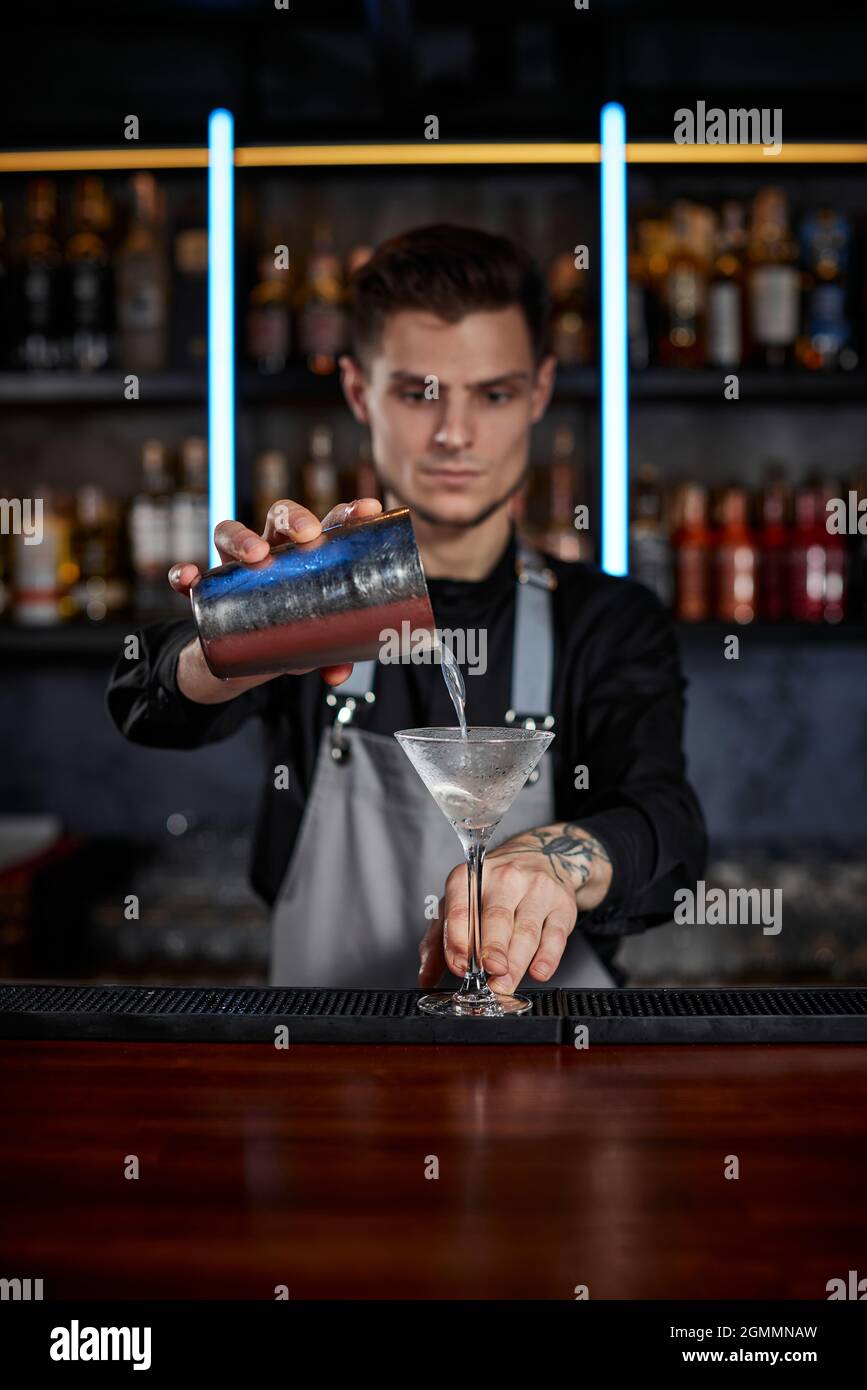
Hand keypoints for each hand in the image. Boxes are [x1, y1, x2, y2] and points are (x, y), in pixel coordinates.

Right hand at [170, 496, 382, 700]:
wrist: (244, 653)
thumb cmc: (290, 630)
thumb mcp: (314, 645)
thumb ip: (330, 655)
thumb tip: (337, 674)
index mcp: (306, 554)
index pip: (327, 522)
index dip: (347, 513)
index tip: (368, 510)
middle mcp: (270, 548)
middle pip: (279, 516)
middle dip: (294, 517)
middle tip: (308, 535)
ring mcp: (234, 564)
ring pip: (229, 532)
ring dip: (241, 538)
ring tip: (256, 555)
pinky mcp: (206, 588)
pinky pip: (189, 576)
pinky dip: (184, 574)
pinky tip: (188, 578)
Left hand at [417, 843, 580, 992]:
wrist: (542, 858)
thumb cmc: (494, 889)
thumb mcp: (460, 904)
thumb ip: (439, 941)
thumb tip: (425, 977)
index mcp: (471, 877)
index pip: (461, 909)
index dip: (459, 941)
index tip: (459, 967)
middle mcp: (504, 878)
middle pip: (496, 919)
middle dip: (492, 950)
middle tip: (490, 976)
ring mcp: (537, 889)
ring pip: (526, 930)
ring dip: (516, 963)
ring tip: (505, 985)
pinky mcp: (562, 904)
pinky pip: (556, 934)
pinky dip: (548, 957)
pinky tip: (538, 972)